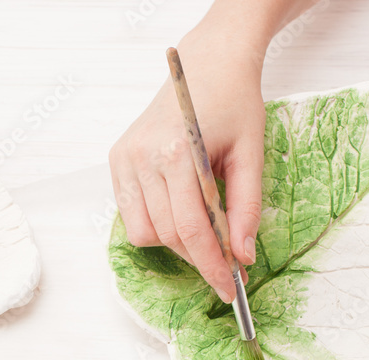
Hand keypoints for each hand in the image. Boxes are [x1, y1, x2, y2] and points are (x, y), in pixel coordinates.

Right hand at [109, 6, 274, 302]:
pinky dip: (156, 223)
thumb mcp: (252, 154)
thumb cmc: (234, 103)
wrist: (207, 63)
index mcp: (177, 151)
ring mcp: (125, 158)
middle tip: (225, 264)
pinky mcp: (117, 160)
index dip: (211, 264)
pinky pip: (131, 214)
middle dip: (199, 257)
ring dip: (175, 241)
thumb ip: (246, 209)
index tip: (229, 287)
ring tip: (202, 225)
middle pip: (168, 235)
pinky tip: (178, 208)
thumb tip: (242, 256)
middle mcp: (143, 156)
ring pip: (144, 232)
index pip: (192, 229)